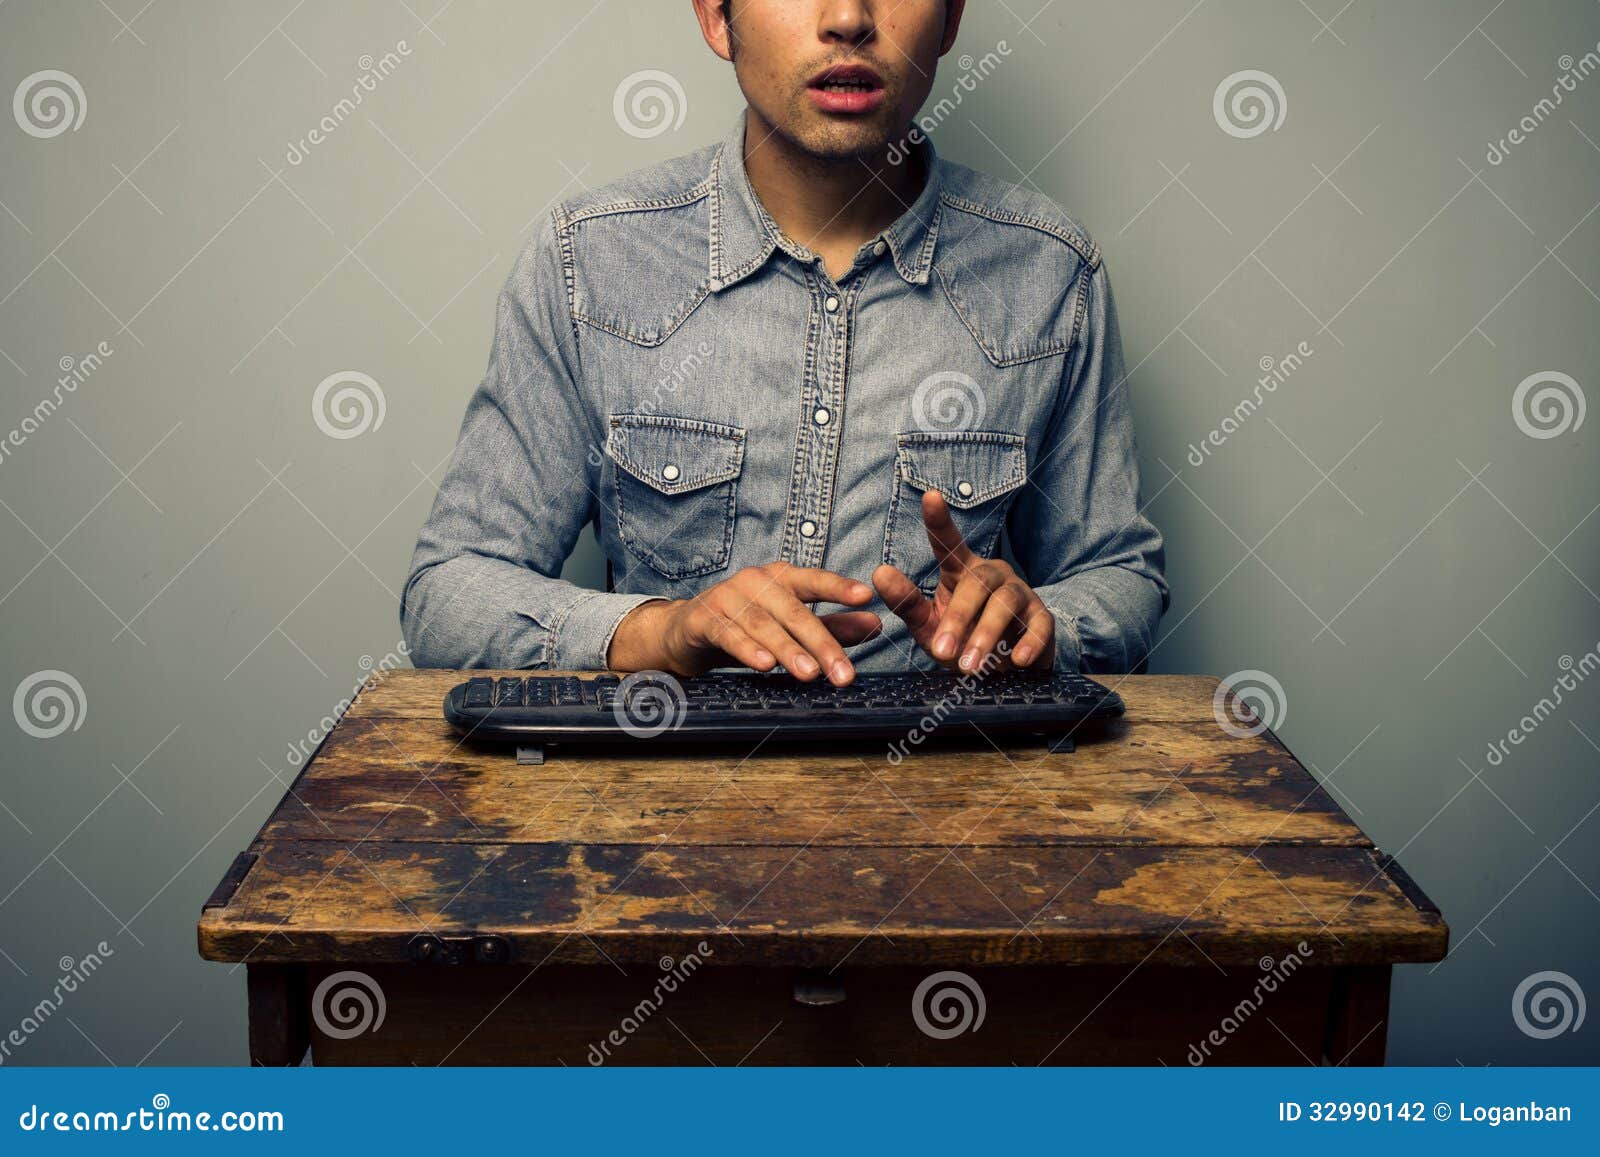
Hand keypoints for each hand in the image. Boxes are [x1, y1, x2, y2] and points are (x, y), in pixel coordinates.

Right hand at [608, 562, 881, 683]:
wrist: (687, 630)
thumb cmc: (748, 624)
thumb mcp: (791, 624)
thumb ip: (833, 624)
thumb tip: (876, 624)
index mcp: (783, 578)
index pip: (816, 581)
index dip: (840, 587)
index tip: (867, 597)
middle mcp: (757, 581)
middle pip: (794, 612)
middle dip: (822, 644)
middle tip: (844, 674)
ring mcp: (728, 597)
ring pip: (764, 625)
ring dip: (788, 650)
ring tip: (809, 673)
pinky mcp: (704, 618)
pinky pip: (728, 634)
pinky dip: (746, 649)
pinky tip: (764, 665)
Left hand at [873, 490, 1054, 672]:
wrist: (1004, 665)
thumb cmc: (961, 637)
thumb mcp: (928, 624)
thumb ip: (906, 602)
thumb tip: (879, 572)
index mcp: (960, 571)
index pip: (948, 544)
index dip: (940, 521)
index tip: (929, 496)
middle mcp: (991, 574)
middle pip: (976, 584)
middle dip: (959, 618)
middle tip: (943, 652)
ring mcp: (1020, 593)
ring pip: (1005, 603)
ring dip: (987, 635)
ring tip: (970, 666)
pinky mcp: (1041, 617)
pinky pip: (1040, 625)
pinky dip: (1030, 642)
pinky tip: (1017, 659)